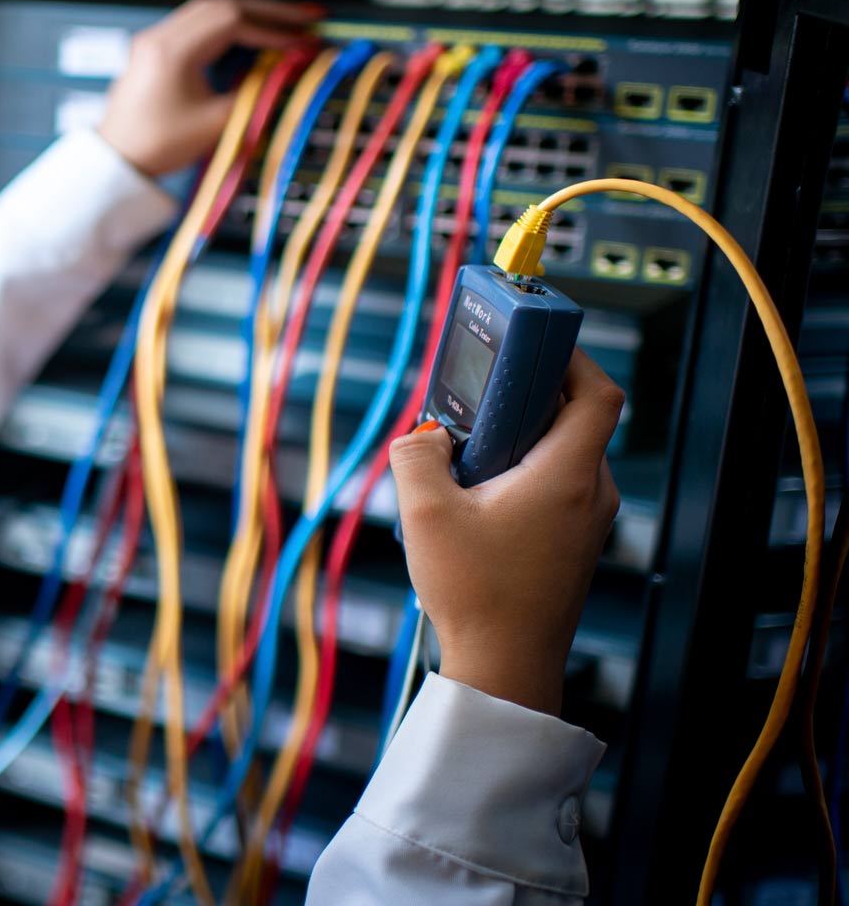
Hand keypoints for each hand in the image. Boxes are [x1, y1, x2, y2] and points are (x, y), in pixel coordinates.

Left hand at [95, 0, 321, 178]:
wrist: (117, 159)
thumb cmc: (160, 145)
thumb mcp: (215, 124)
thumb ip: (255, 93)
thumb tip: (289, 72)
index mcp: (172, 51)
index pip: (233, 21)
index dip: (273, 28)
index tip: (303, 39)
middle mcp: (160, 36)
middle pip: (223, 5)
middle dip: (269, 11)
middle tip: (307, 17)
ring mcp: (153, 38)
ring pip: (210, 10)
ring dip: (249, 13)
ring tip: (285, 22)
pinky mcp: (153, 47)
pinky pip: (196, 22)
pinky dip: (227, 24)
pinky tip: (251, 33)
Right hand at [388, 351, 624, 715]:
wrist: (505, 667)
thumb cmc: (476, 595)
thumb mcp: (424, 514)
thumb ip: (417, 455)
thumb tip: (423, 433)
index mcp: (567, 475)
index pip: (597, 391)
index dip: (569, 357)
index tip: (530, 345)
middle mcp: (589, 493)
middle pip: (572, 418)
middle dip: (522, 400)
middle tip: (472, 402)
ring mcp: (586, 521)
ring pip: (558, 454)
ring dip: (514, 442)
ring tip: (462, 459)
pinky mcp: (572, 543)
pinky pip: (552, 486)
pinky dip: (518, 475)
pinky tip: (472, 499)